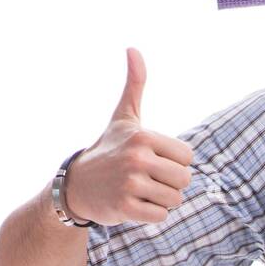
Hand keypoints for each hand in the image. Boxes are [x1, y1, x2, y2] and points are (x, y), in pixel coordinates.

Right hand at [62, 48, 195, 225]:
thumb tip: (133, 48)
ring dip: (161, 200)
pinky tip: (132, 204)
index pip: (188, 157)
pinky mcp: (124, 208)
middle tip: (146, 179)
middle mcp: (137, 158)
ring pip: (174, 200)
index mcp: (144, 136)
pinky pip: (160, 217)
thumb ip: (135, 85)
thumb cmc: (108, 149)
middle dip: (170, 183)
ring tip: (139, 191)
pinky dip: (150, 215)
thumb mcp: (123, 117)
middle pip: (184, 180)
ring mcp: (130, 184)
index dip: (174, 162)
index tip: (152, 160)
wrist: (76, 186)